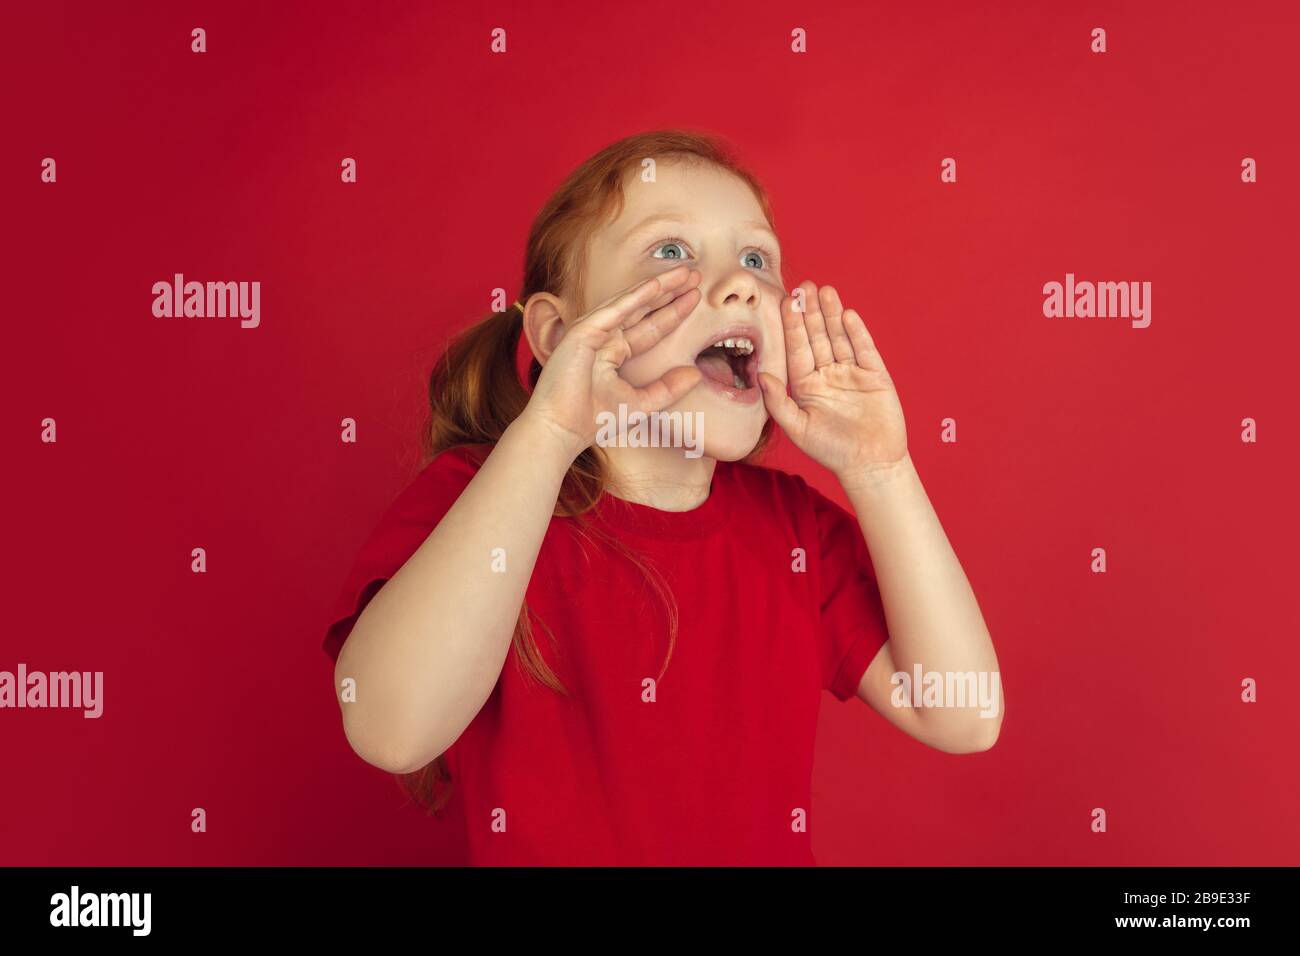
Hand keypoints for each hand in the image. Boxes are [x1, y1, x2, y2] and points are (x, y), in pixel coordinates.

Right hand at [519, 264, 703, 460]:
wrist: (562, 429)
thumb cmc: (593, 420)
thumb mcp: (641, 402)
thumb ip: (668, 388)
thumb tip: (696, 374)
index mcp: (615, 353)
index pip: (651, 328)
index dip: (673, 313)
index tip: (696, 298)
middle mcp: (605, 338)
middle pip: (644, 310)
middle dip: (670, 293)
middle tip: (695, 276)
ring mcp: (594, 332)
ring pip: (632, 303)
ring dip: (659, 286)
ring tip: (685, 273)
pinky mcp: (584, 331)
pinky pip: (616, 309)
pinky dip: (637, 296)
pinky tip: (657, 285)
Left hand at [758, 281, 907, 479]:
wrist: (870, 465)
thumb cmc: (831, 451)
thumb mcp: (798, 428)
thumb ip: (779, 402)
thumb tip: (762, 376)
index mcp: (807, 385)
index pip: (796, 349)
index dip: (792, 325)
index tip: (785, 301)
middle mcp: (827, 374)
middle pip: (817, 337)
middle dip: (811, 311)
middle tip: (804, 285)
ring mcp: (852, 373)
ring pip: (839, 337)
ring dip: (832, 314)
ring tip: (825, 290)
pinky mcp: (875, 376)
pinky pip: (864, 349)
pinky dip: (856, 332)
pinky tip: (847, 315)